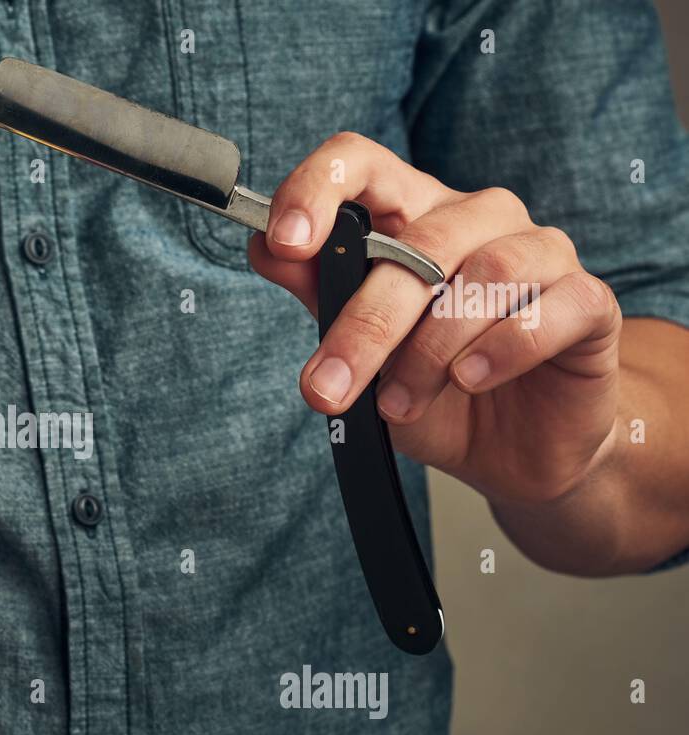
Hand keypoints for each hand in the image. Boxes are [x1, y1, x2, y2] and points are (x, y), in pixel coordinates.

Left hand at [248, 132, 620, 506]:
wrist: (513, 450)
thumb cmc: (432, 389)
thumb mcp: (361, 351)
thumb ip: (321, 295)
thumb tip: (266, 249)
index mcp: (413, 216)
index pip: (363, 163)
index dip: (318, 188)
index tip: (284, 242)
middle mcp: (478, 219)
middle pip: (420, 243)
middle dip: (365, 324)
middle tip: (328, 389)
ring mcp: (541, 254)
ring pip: (484, 276)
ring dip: (429, 352)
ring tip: (400, 404)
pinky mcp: (589, 302)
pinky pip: (548, 312)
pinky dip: (500, 351)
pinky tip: (470, 381)